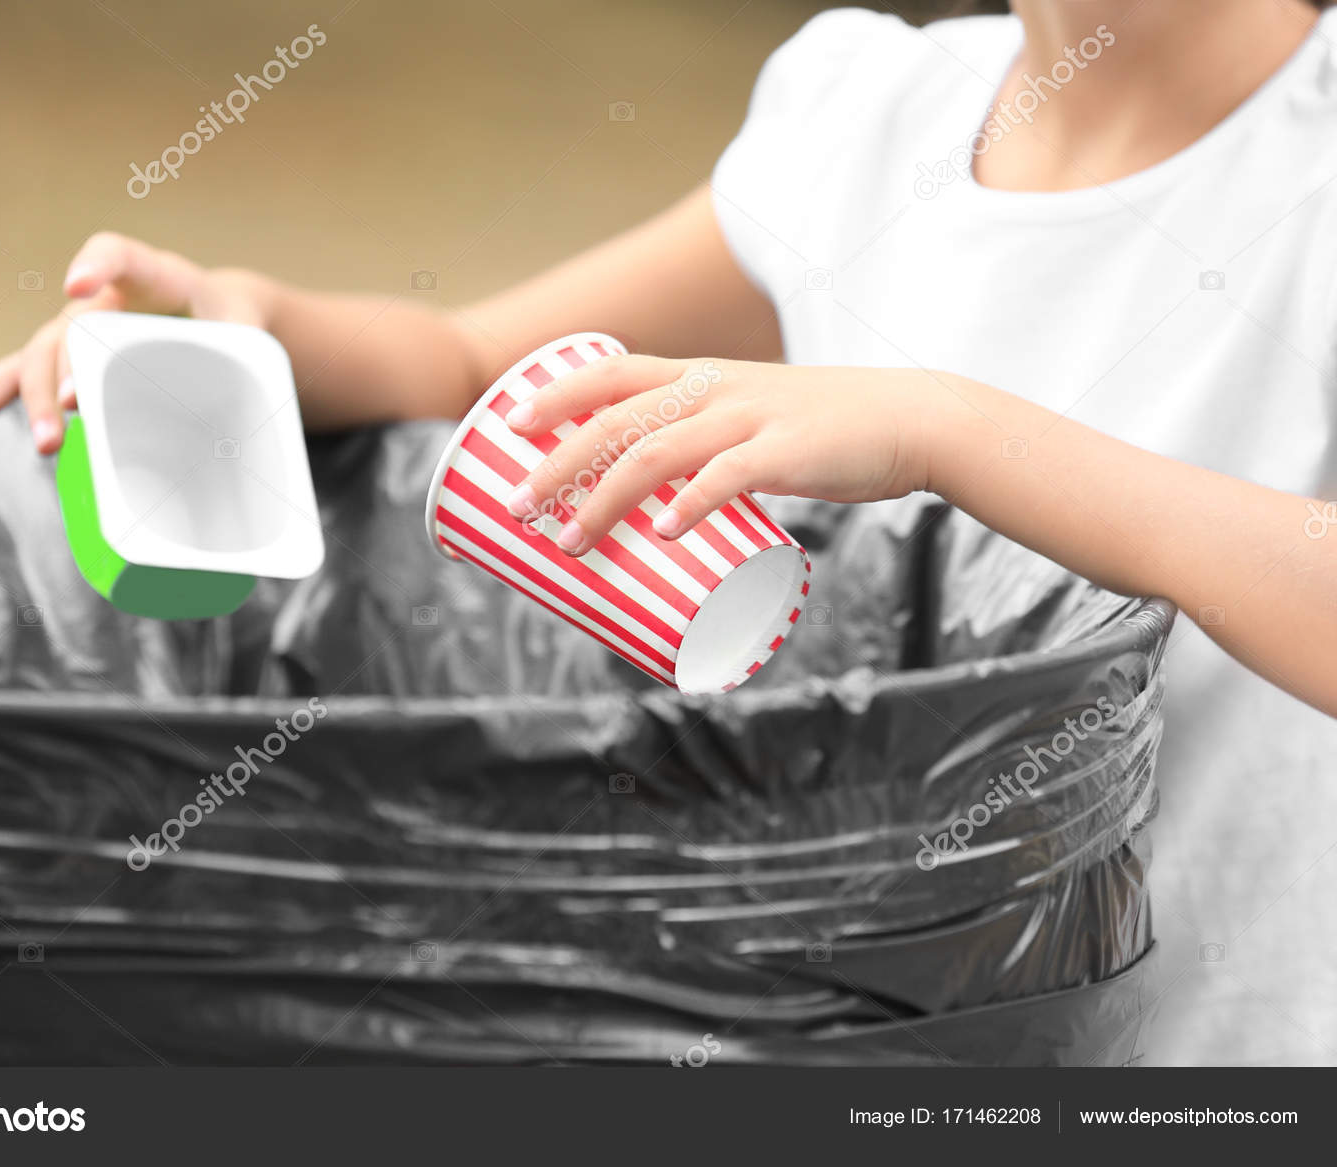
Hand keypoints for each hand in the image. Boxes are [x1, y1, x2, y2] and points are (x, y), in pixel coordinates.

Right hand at [0, 233, 271, 452]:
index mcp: (153, 277)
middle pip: (71, 327)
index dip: (97, 265)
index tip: (78, 286)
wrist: (213, 322)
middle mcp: (102, 300)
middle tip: (72, 413)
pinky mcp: (61, 365)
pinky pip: (15, 379)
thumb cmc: (231, 325)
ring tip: (44, 445)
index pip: (120, 256)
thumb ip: (245, 349)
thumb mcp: (248, 329)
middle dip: (67, 371)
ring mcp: (74, 332)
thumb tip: (243, 400)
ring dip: (32, 401)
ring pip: (37, 357)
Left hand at [501, 355, 938, 554]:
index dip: (557, 394)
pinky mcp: (789, 454)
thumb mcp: (751, 418)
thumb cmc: (823, 432)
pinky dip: (690, 505)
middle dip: (557, 462)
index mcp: (702, 378)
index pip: (612, 372)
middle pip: (616, 420)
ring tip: (569, 541)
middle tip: (517, 507)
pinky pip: (729, 477)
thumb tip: (653, 504)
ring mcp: (751, 420)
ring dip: (603, 498)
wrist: (910, 419)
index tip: (510, 424)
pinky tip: (661, 535)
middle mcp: (716, 390)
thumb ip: (703, 446)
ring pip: (657, 453)